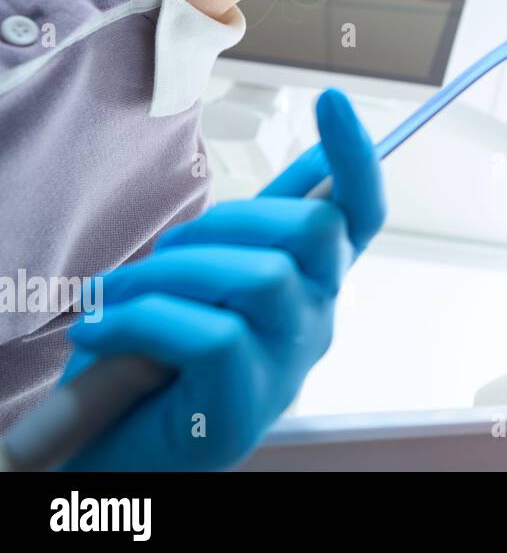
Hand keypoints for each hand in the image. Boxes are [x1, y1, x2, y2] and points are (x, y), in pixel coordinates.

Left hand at [58, 88, 384, 470]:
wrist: (111, 452)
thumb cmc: (157, 359)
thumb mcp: (207, 278)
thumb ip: (257, 228)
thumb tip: (319, 164)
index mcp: (310, 283)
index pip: (360, 215)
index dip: (356, 159)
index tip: (334, 100)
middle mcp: (316, 319)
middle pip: (316, 229)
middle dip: (227, 218)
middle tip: (163, 250)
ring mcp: (289, 363)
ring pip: (262, 277)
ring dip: (173, 272)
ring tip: (117, 298)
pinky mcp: (248, 402)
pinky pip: (209, 332)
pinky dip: (140, 321)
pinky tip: (101, 332)